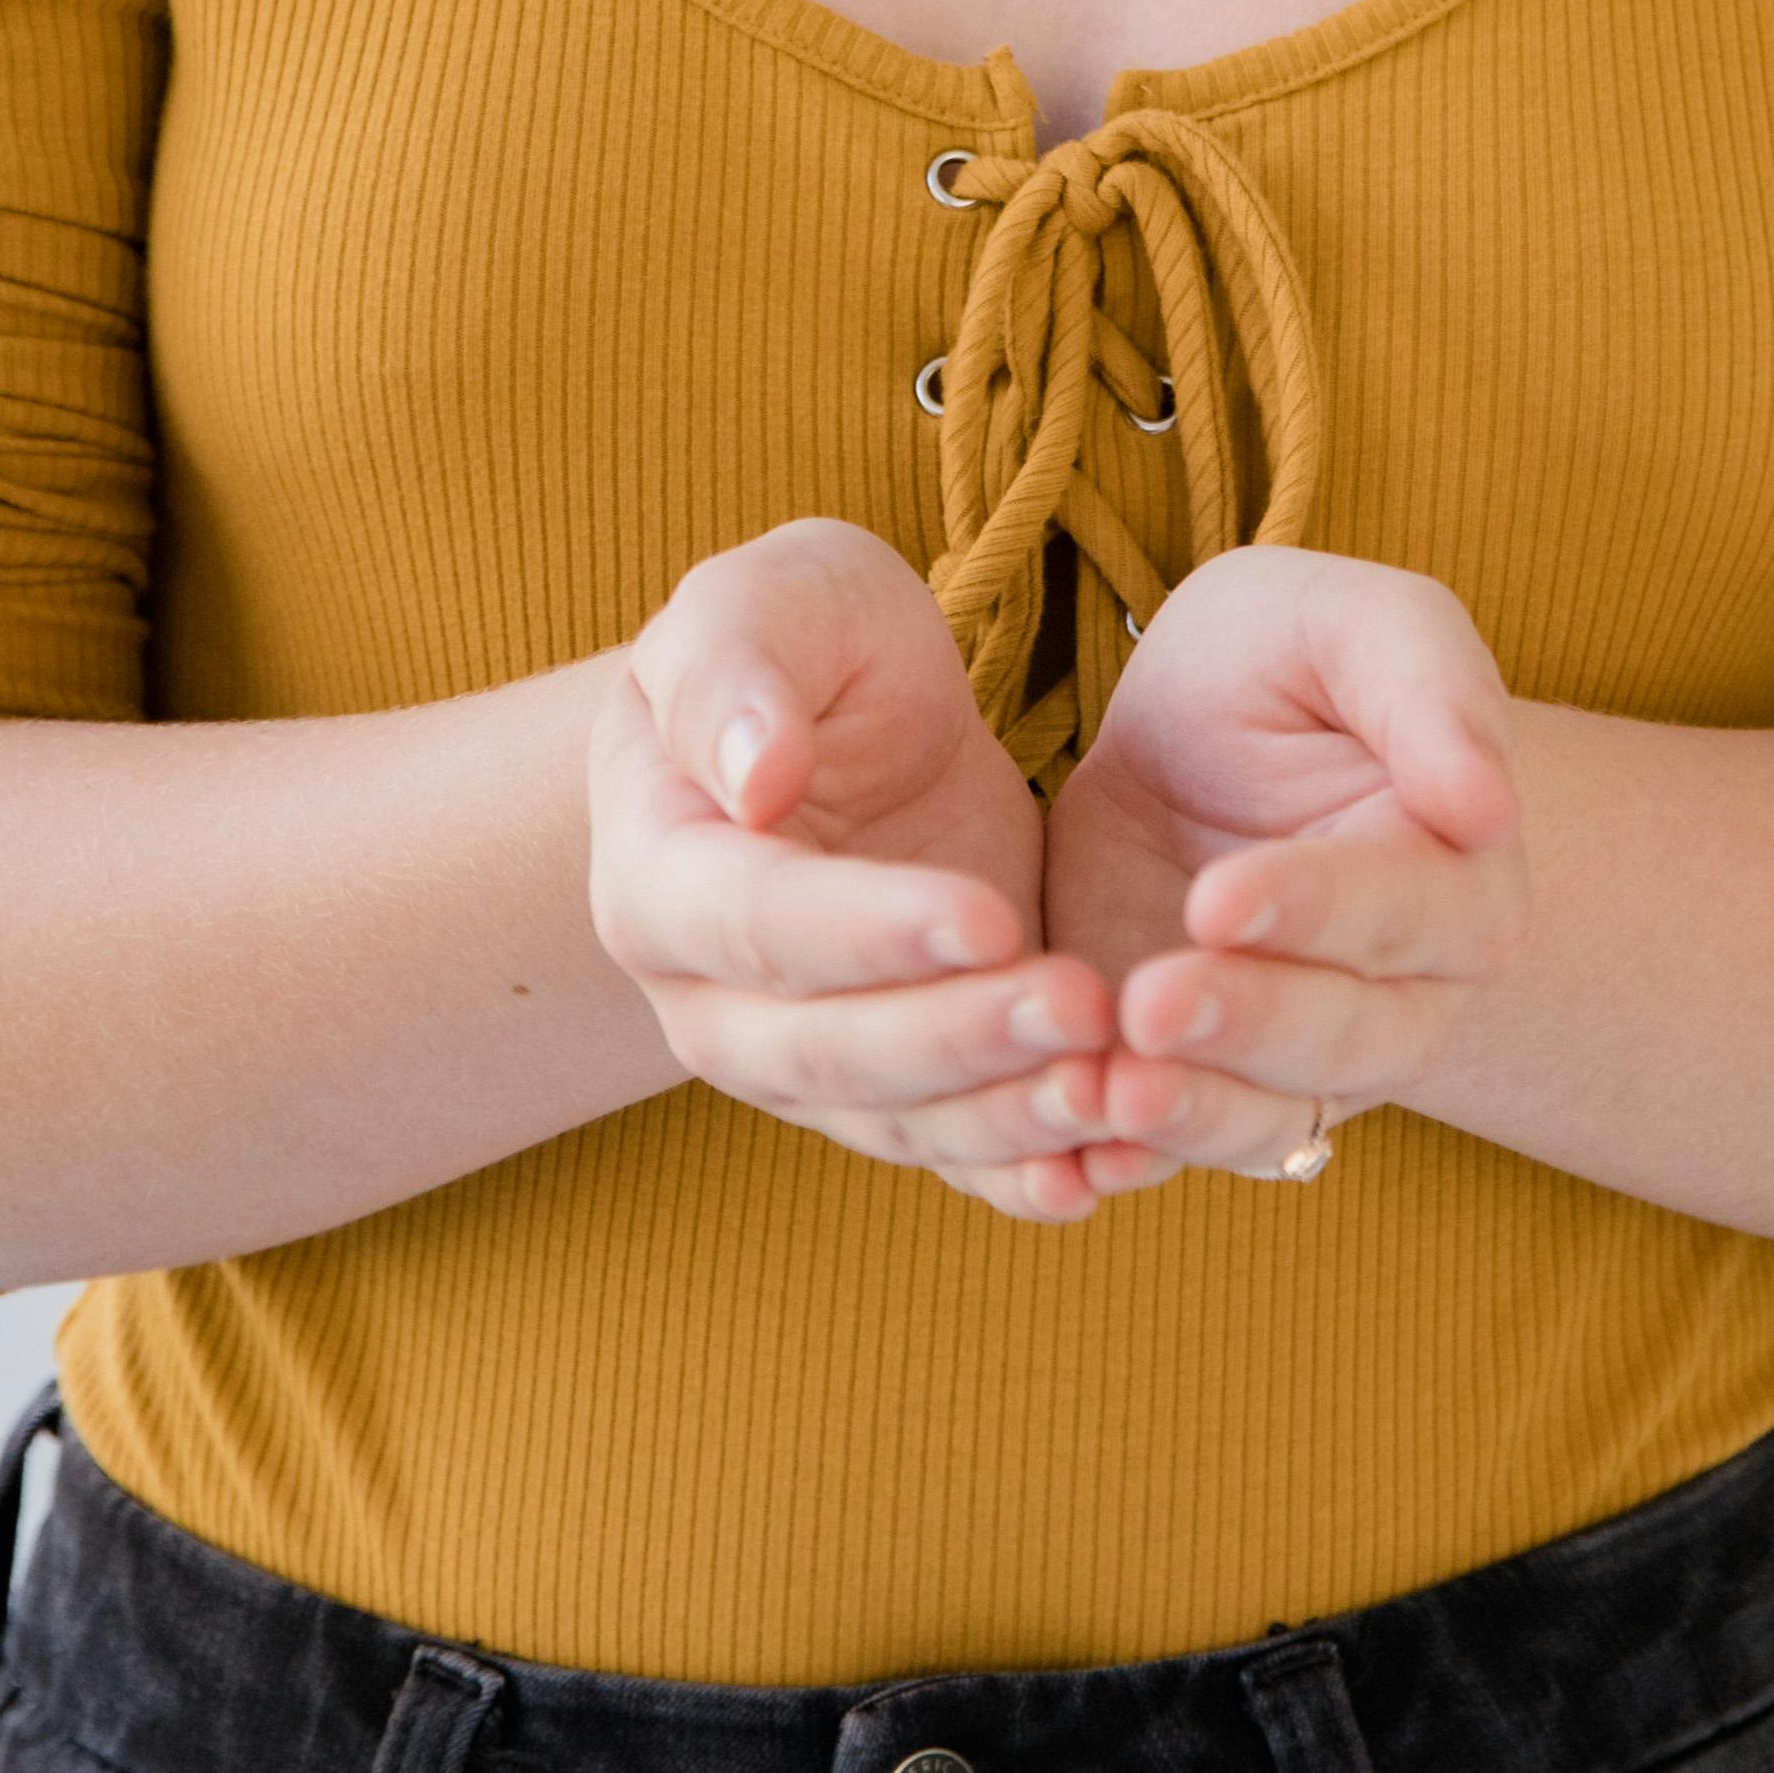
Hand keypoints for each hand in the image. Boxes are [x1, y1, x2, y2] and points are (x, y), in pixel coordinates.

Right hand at [587, 520, 1129, 1223]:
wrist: (837, 714)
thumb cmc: (795, 639)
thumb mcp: (768, 599)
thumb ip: (737, 671)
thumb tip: (752, 779)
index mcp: (657, 872)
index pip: (756, 923)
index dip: (868, 930)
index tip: (988, 918)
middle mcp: (705, 996)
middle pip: (822, 1050)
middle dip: (956, 1039)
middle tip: (1082, 1007)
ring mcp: (793, 1061)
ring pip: (893, 1119)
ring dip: (1004, 1118)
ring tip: (1116, 1091)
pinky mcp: (888, 1091)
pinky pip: (946, 1154)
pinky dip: (1020, 1173)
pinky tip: (1105, 1173)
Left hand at [1040, 547, 1527, 1196]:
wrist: (1187, 738)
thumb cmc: (1286, 662)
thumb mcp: (1348, 624)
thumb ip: (1428, 686)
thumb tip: (1487, 805)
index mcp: (1458, 873)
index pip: (1403, 906)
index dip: (1316, 909)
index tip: (1219, 897)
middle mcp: (1406, 992)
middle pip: (1347, 1034)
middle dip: (1246, 1024)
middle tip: (1147, 1001)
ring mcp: (1307, 1061)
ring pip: (1274, 1115)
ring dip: (1194, 1114)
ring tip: (1106, 1095)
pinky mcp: (1211, 1088)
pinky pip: (1190, 1148)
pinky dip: (1138, 1162)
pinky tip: (1076, 1155)